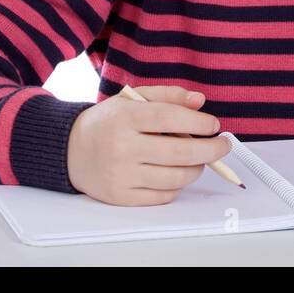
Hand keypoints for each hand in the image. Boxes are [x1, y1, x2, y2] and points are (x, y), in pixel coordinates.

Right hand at [66, 84, 231, 205]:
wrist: (70, 150)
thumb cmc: (109, 122)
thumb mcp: (133, 99)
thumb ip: (168, 95)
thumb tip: (200, 101)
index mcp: (125, 117)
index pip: (171, 118)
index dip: (199, 123)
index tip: (214, 125)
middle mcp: (122, 147)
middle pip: (180, 153)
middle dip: (211, 150)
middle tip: (223, 146)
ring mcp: (121, 175)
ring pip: (175, 178)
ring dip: (197, 169)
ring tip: (201, 159)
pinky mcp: (120, 197)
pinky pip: (162, 196)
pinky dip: (178, 186)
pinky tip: (178, 174)